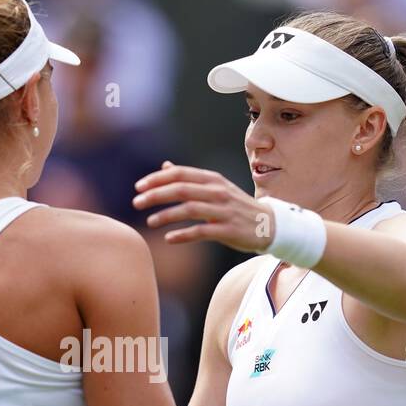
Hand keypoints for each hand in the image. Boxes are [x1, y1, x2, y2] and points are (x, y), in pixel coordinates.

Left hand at [133, 161, 275, 252]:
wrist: (268, 225)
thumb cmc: (236, 206)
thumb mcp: (216, 187)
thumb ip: (190, 178)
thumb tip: (165, 166)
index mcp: (212, 180)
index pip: (180, 174)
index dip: (157, 179)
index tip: (138, 187)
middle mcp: (217, 192)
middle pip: (181, 189)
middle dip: (155, 195)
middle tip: (136, 203)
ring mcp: (224, 211)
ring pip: (189, 209)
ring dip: (166, 215)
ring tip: (149, 222)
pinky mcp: (228, 230)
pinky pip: (201, 231)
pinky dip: (183, 235)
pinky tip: (168, 238)